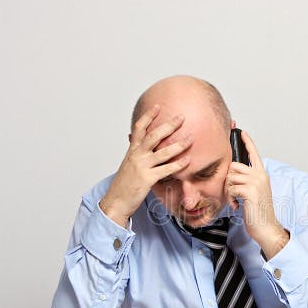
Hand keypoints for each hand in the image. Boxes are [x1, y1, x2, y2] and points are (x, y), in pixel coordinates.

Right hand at [99, 106, 191, 226]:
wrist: (116, 201)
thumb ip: (135, 151)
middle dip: (168, 125)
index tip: (158, 106)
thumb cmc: (124, 183)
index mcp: (132, 150)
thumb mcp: (128, 163)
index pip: (140, 128)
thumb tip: (135, 138)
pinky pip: (166, 169)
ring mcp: (142, 166)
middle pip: (154, 136)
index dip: (148, 116)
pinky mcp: (147, 179)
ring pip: (163, 152)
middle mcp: (136, 156)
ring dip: (179, 144)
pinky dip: (178, 164)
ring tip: (191, 138)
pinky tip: (188, 160)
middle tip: (181, 117)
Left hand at [226, 131, 288, 258]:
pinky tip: (238, 206)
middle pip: (234, 166)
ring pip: (230, 177)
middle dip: (228, 179)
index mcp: (262, 174)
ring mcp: (257, 182)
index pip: (254, 154)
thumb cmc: (258, 212)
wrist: (266, 228)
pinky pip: (231, 188)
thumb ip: (246, 181)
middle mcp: (260, 175)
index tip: (241, 131)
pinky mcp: (251, 191)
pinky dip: (231, 199)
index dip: (247, 142)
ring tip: (235, 200)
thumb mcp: (253, 192)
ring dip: (228, 190)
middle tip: (231, 193)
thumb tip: (231, 174)